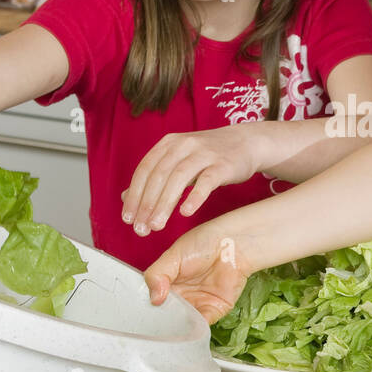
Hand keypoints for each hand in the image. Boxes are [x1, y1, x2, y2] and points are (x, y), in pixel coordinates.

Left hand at [121, 125, 264, 236]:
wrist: (246, 143)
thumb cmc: (208, 156)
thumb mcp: (178, 161)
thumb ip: (154, 178)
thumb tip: (125, 198)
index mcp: (168, 144)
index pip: (145, 170)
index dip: (134, 195)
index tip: (128, 219)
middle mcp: (183, 145)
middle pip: (159, 176)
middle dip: (147, 204)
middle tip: (141, 228)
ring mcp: (204, 153)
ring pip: (179, 178)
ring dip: (165, 203)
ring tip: (157, 225)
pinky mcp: (223, 164)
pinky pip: (207, 181)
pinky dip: (195, 196)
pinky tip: (186, 212)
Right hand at [143, 223, 254, 323]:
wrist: (234, 243)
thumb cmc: (204, 242)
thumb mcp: (172, 256)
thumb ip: (157, 275)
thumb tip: (154, 299)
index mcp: (168, 283)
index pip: (154, 301)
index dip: (148, 309)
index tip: (143, 316)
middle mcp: (182, 296)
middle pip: (167, 315)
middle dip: (162, 321)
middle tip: (156, 324)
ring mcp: (197, 304)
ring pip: (183, 323)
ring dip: (177, 327)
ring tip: (170, 328)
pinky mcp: (214, 310)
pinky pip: (202, 324)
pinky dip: (195, 328)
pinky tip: (188, 327)